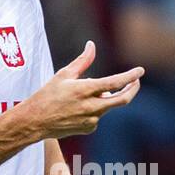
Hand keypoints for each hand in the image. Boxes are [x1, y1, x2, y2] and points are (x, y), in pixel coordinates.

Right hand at [21, 41, 143, 139]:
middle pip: (122, 100)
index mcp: (85, 90)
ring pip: (107, 106)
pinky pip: (98, 116)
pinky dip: (94, 108)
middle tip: (136, 81)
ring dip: (105, 97)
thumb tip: (92, 45)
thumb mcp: (64, 74)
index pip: (115, 83)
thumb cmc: (47, 95)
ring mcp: (91, 120)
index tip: (140, 71)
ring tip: (86, 92)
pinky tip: (78, 107)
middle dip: (132, 89)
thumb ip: (82, 61)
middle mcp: (91, 107)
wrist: (35, 122)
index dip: (130, 76)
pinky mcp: (88, 129)